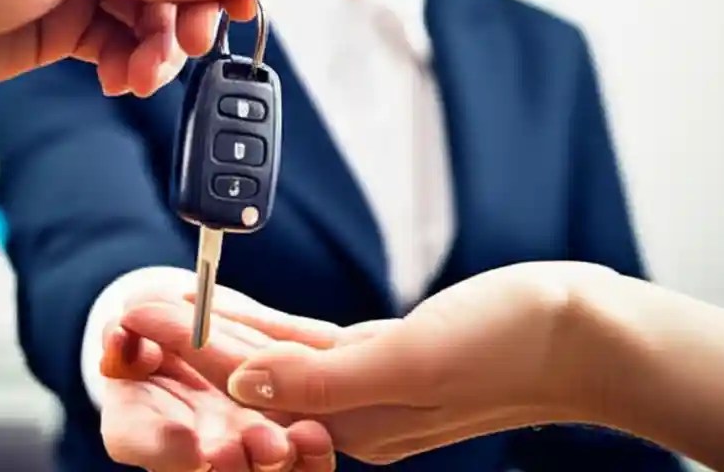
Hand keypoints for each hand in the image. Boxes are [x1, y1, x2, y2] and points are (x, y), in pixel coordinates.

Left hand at [117, 263, 619, 465]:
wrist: (589, 339)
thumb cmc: (514, 347)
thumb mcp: (413, 360)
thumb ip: (325, 379)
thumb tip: (246, 389)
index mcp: (354, 419)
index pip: (248, 382)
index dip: (187, 347)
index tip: (136, 316)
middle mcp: (356, 411)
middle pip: (253, 375)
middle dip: (190, 344)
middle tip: (134, 307)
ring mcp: (375, 387)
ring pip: (278, 360)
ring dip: (225, 333)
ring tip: (175, 304)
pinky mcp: (394, 359)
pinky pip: (314, 346)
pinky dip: (275, 329)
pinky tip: (249, 314)